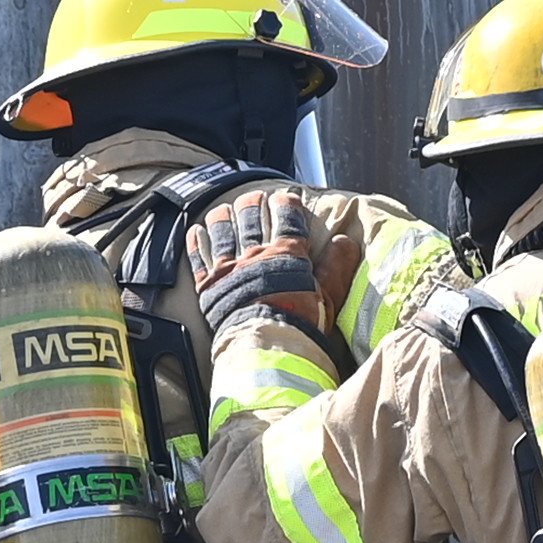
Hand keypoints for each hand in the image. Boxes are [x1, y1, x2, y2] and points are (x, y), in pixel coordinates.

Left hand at [191, 185, 324, 330]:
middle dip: (252, 204)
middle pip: (251, 218)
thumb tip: (347, 241)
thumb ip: (337, 267)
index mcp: (287, 254)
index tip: (284, 198)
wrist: (268, 344)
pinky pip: (199, 258)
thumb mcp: (329, 296)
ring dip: (223, 217)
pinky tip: (195, 232)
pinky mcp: (210, 285)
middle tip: (253, 198)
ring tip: (223, 209)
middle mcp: (256, 254)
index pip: (287, 218)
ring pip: (222, 232)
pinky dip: (197, 243)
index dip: (285, 204)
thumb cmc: (302, 324)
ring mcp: (230, 268)